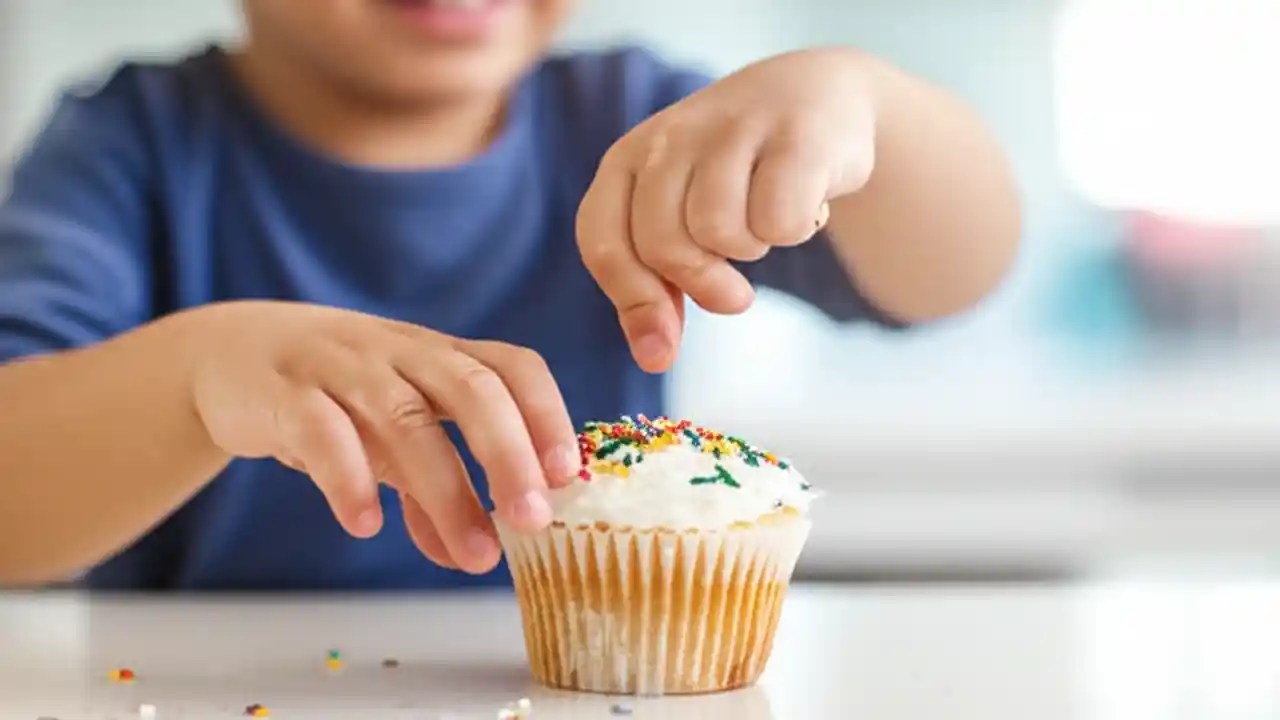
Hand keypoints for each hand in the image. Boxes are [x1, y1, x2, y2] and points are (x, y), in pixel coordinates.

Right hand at [188, 301, 578, 573]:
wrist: (228, 353)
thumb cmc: (332, 396)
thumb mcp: (389, 439)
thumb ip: (427, 494)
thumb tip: (466, 554)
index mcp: (439, 357)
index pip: (511, 366)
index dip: (545, 413)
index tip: (565, 474)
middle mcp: (400, 353)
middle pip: (470, 386)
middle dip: (508, 452)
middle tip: (532, 520)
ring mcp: (341, 366)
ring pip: (403, 415)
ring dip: (445, 487)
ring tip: (472, 553)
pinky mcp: (283, 392)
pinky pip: (321, 430)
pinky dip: (348, 477)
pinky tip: (366, 523)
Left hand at [577, 48, 877, 371]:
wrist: (819, 100)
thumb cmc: (737, 179)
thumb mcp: (679, 223)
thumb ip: (653, 289)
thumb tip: (654, 358)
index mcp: (627, 159)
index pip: (601, 241)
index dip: (633, 302)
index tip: (665, 350)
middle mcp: (671, 135)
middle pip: (663, 244)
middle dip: (703, 283)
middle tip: (736, 294)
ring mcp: (733, 127)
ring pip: (719, 231)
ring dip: (750, 248)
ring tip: (765, 222)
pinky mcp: (796, 134)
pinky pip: (778, 221)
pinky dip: (795, 231)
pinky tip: (805, 204)